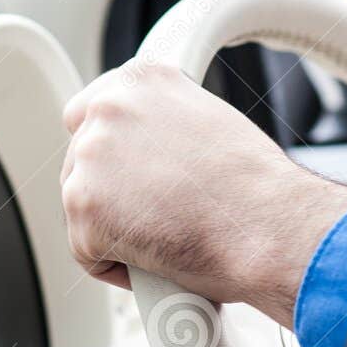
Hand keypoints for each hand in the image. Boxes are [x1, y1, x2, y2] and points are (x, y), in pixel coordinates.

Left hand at [61, 61, 346, 325]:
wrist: (266, 228)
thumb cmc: (256, 190)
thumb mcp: (208, 125)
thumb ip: (162, 128)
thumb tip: (143, 156)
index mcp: (140, 79)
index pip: (89, 112)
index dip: (108, 155)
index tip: (124, 176)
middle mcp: (108, 108)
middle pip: (80, 163)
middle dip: (110, 196)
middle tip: (156, 218)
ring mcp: (90, 156)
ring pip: (81, 207)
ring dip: (113, 230)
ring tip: (166, 236)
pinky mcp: (82, 207)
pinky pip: (86, 251)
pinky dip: (116, 267)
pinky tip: (158, 260)